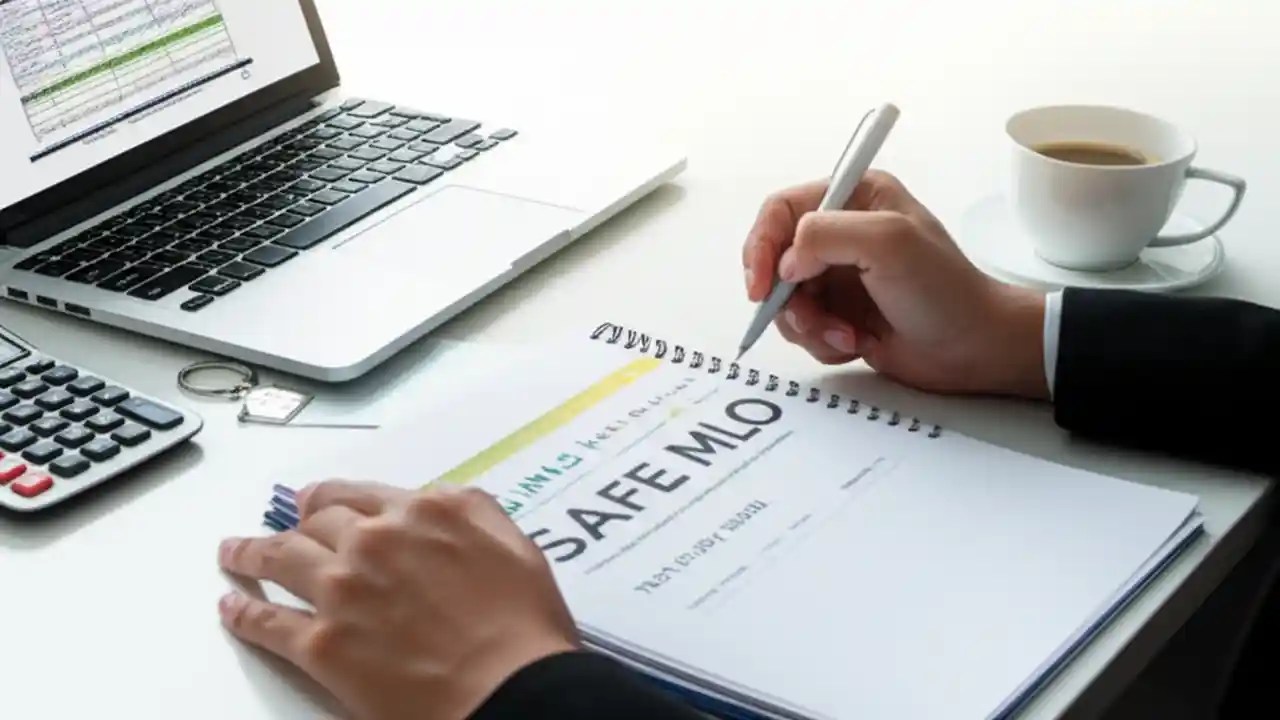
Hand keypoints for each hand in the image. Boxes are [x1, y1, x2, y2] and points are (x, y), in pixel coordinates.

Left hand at [218, 481, 579, 719]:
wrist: (510, 688)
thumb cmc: (523, 627)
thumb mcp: (514, 543)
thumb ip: (472, 512)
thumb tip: (439, 504)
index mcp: (423, 512)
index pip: (360, 494)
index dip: (333, 497)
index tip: (319, 501)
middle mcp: (375, 540)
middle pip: (317, 521)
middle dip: (297, 522)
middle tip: (284, 526)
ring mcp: (342, 591)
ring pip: (281, 558)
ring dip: (251, 552)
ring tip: (234, 552)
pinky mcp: (321, 644)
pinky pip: (267, 622)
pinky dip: (244, 613)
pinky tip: (232, 607)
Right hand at [742, 170, 1048, 398]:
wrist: (975, 349)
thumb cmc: (944, 291)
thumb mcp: (888, 242)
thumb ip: (825, 235)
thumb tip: (785, 264)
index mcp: (855, 197)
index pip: (781, 210)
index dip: (761, 246)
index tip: (760, 288)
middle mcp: (843, 233)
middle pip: (775, 261)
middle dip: (787, 299)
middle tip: (812, 321)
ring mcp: (840, 276)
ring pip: (786, 302)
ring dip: (809, 325)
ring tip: (847, 336)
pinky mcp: (841, 314)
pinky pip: (804, 329)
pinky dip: (823, 342)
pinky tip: (856, 344)